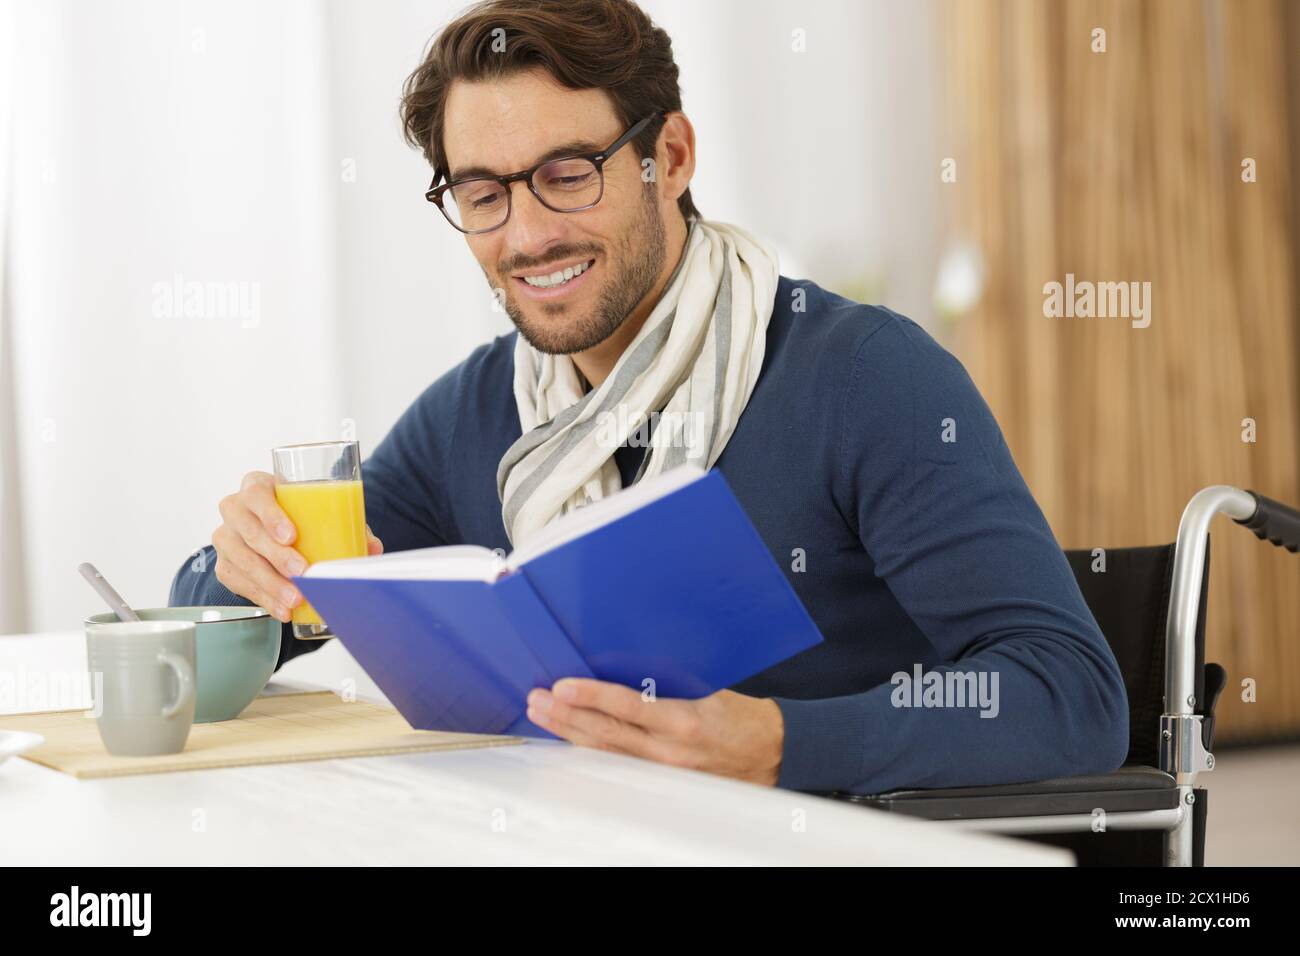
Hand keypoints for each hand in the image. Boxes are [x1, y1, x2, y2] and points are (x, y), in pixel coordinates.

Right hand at [212, 470, 382, 622]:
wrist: (271, 531)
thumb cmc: (299, 516)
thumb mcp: (321, 514)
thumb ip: (347, 526)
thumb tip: (373, 548)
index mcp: (257, 487)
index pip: (255, 493)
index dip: (270, 514)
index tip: (291, 535)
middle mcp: (235, 509)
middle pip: (248, 531)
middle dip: (276, 555)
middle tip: (301, 571)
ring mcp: (226, 538)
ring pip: (241, 560)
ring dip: (270, 583)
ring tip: (295, 598)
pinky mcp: (224, 564)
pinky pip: (238, 583)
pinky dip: (262, 598)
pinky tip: (282, 609)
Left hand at [526, 679, 784, 785]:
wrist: (773, 754)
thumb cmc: (743, 715)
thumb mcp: (710, 687)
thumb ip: (669, 682)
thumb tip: (627, 662)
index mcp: (684, 721)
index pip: (627, 707)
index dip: (590, 697)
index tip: (561, 686)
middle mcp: (669, 752)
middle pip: (605, 735)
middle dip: (565, 716)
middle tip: (536, 698)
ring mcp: (664, 772)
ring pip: (605, 753)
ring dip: (569, 733)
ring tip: (541, 715)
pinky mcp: (663, 782)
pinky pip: (619, 765)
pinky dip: (591, 750)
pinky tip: (569, 738)